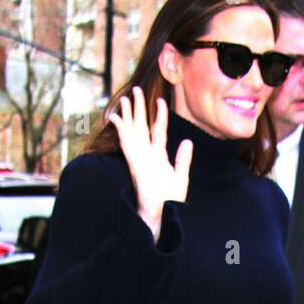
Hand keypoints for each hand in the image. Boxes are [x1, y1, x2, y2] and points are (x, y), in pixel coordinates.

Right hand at [107, 90, 192, 238]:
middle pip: (142, 126)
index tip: (161, 100)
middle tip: (135, 90)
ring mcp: (140, 158)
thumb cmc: (170, 199)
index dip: (160, 116)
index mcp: (158, 156)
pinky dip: (121, 131)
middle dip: (139, 108)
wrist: (162, 213)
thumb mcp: (181, 176)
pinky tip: (115, 118)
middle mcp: (147, 154)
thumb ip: (183, 159)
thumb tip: (187, 141)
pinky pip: (126, 144)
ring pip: (132, 131)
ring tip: (124, 98)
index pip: (158, 131)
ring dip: (127, 115)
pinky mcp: (134, 163)